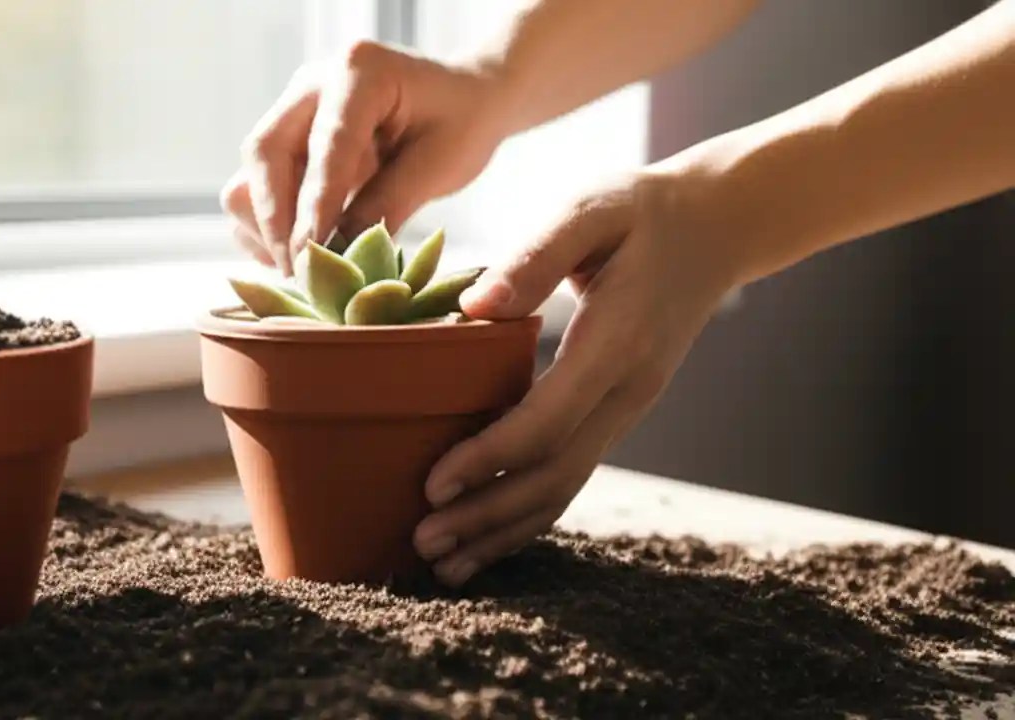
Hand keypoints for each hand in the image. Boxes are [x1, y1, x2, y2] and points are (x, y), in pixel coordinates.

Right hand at [220, 41, 506, 274]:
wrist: (463, 99)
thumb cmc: (461, 124)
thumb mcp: (439, 165)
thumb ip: (387, 204)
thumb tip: (336, 254)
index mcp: (359, 70)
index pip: (327, 146)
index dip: (316, 207)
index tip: (313, 257)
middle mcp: (312, 83)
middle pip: (265, 153)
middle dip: (277, 220)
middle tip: (301, 273)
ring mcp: (293, 110)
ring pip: (249, 174)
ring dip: (265, 227)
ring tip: (301, 269)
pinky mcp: (287, 140)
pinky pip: (254, 188)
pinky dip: (266, 228)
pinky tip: (299, 256)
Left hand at [413, 170, 740, 585]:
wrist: (714, 228)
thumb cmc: (638, 211)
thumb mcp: (590, 211)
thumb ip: (537, 255)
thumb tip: (475, 306)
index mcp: (617, 343)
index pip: (548, 422)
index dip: (488, 457)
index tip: (433, 483)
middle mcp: (627, 390)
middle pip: (554, 474)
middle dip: (486, 515)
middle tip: (422, 542)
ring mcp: (627, 408)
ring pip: (565, 488)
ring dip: (504, 531)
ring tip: (443, 565)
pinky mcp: (617, 412)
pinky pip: (571, 475)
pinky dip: (528, 514)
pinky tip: (487, 537)